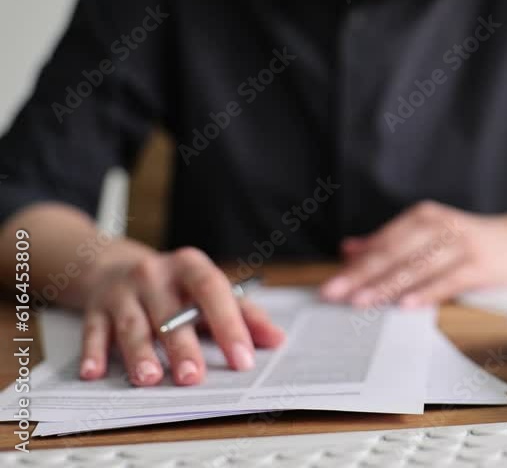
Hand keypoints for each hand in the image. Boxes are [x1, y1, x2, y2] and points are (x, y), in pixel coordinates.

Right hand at [79, 246, 284, 385]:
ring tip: (149, 378)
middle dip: (181, 347)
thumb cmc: (175, 286)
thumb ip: (245, 314)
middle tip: (192, 376)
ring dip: (139, 353)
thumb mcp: (210, 290)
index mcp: (190, 266)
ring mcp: (122, 291)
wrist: (113, 266)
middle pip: (170, 314)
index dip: (228, 325)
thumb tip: (276, 340)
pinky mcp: (95, 308)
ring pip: (132, 325)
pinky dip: (93, 353)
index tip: (241, 358)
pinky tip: (94, 373)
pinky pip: (93, 332)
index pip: (213, 291)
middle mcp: (154, 274)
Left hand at [320, 201, 506, 307]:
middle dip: (362, 275)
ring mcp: (460, 245)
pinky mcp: (479, 265)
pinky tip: (407, 304)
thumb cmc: (466, 241)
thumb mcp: (427, 234)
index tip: (332, 282)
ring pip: (417, 267)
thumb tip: (348, 251)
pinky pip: (448, 280)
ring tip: (362, 301)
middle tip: (336, 292)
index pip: (382, 242)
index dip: (356, 265)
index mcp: (423, 217)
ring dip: (388, 285)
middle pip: (395, 253)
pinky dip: (427, 292)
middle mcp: (440, 226)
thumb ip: (388, 242)